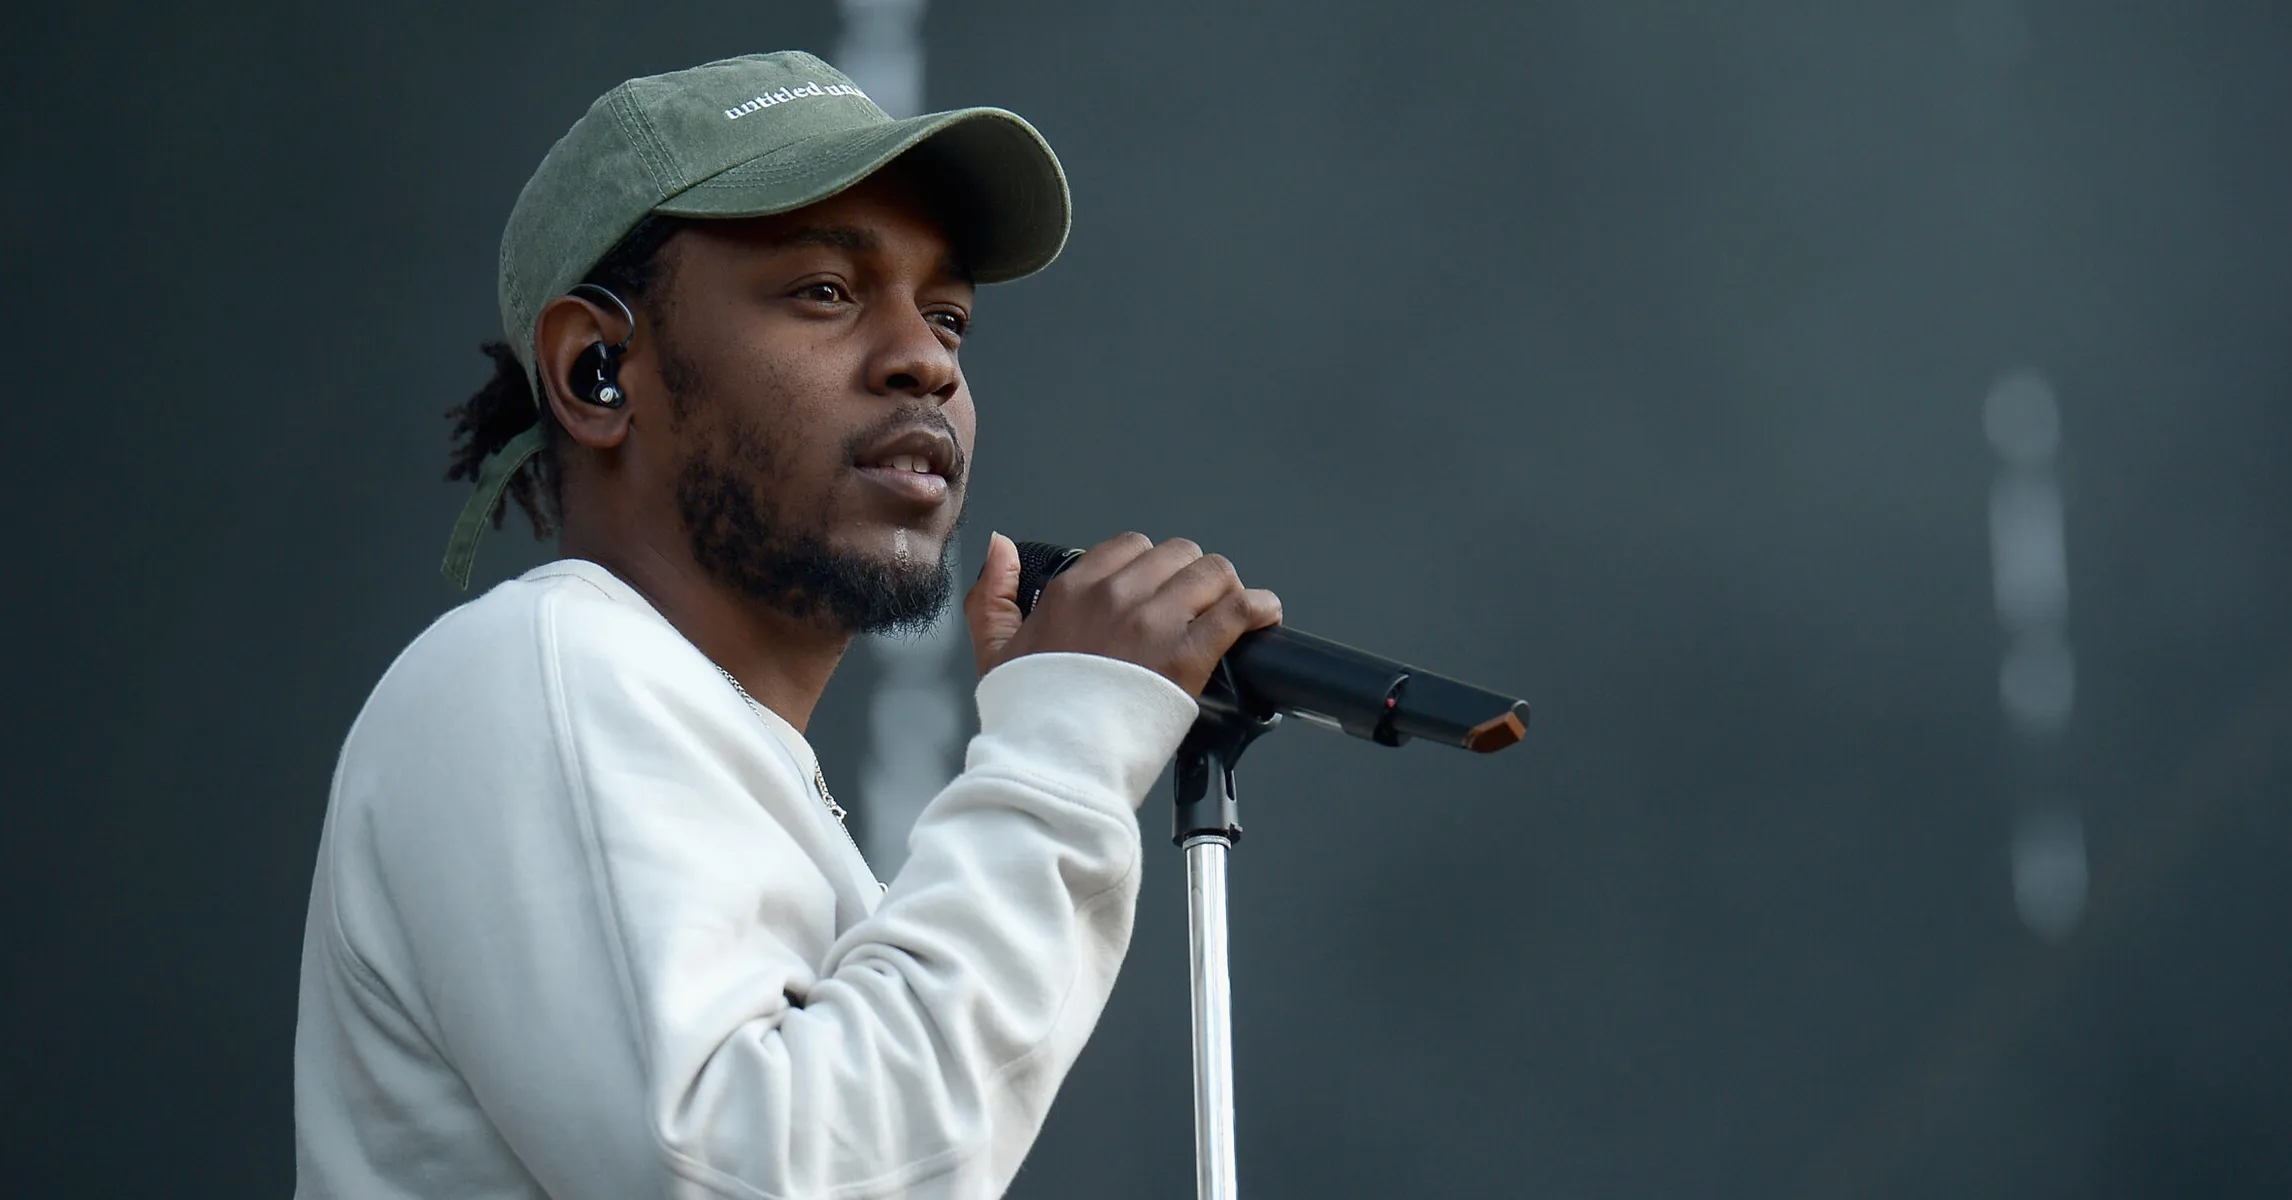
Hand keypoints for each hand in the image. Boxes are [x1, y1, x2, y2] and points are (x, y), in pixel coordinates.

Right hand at [965, 532, 1282, 696]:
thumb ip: (993, 593)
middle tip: (1193, 605)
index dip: (1150, 567)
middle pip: (1177, 555)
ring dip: (1225, 589)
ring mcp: (1155, 622)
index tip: (1155, 590)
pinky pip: (1237, 610)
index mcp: (1074, 590)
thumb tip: (1000, 548)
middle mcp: (1116, 596)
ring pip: (1212, 574)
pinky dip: (1257, 609)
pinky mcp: (1188, 654)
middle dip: (1189, 576)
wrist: (1054, 764)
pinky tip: (1263, 617)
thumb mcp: (994, 649)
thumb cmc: (1030, 717)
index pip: (1130, 546)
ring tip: (1228, 610)